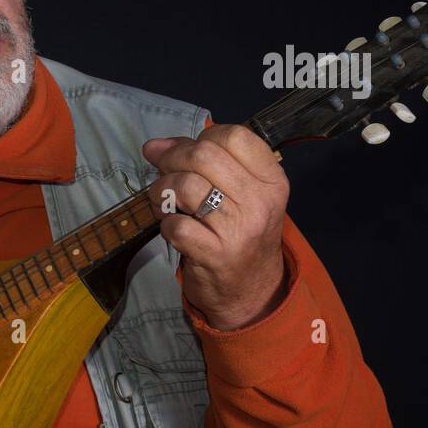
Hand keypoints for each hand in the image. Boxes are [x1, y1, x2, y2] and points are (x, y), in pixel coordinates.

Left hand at [142, 123, 289, 330]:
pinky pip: (175, 224)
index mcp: (271, 180)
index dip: (201, 138)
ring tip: (161, 201)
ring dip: (161, 190)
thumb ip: (203, 163)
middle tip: (162, 172)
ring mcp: (239, 229)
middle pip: (204, 155)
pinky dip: (164, 223)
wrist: (251, 291)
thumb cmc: (240, 234)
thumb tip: (155, 145)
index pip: (234, 136)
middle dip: (171, 159)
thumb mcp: (239, 194)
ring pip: (186, 186)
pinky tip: (171, 226)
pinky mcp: (215, 254)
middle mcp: (260, 201)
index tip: (186, 152)